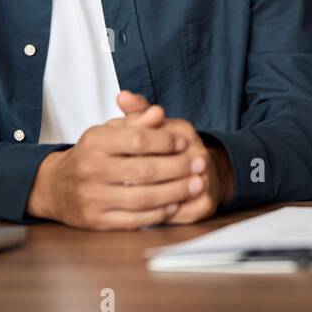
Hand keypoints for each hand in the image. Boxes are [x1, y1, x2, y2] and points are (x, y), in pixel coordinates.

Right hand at [26, 100, 202, 229]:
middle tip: (199, 164)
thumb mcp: (106, 132)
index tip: (184, 142)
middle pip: (144, 170)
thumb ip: (134, 121)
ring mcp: (93, 197)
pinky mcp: (96, 221)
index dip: (165, 141)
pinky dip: (157, 213)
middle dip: (177, 168)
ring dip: (174, 192)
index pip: (137, 140)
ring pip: (142, 197)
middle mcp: (91, 169)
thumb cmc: (89, 155)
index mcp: (94, 142)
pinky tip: (175, 205)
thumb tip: (159, 112)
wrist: (55, 187)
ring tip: (195, 185)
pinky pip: (133, 219)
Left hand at [115, 91, 233, 224]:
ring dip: (141, 199)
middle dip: (130, 177)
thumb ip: (137, 112)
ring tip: (119, 199)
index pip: (149, 141)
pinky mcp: (205, 205)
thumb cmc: (169, 148)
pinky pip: (176, 214)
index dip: (126, 151)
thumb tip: (122, 96)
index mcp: (184, 131)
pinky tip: (137, 215)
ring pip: (167, 195)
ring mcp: (205, 181)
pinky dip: (156, 215)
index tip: (105, 158)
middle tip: (107, 184)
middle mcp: (199, 155)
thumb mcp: (153, 127)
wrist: (202, 172)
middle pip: (156, 169)